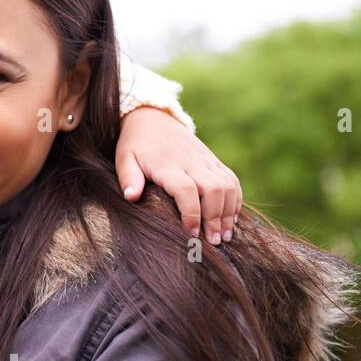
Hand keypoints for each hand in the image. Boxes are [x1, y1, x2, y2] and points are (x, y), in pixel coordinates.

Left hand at [116, 106, 241, 244]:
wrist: (154, 118)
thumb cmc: (136, 145)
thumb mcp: (124, 158)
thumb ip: (128, 177)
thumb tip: (131, 197)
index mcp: (168, 164)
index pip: (186, 189)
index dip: (191, 212)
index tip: (191, 233)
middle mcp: (192, 162)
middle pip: (213, 189)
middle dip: (215, 217)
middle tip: (213, 242)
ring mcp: (206, 160)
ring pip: (227, 185)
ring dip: (229, 212)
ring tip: (224, 236)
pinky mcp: (214, 160)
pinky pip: (232, 180)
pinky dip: (236, 200)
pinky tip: (231, 219)